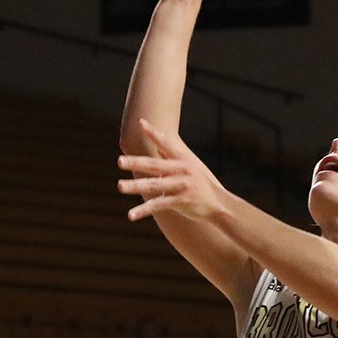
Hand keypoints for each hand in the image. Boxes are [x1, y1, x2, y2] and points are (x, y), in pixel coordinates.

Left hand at [117, 120, 232, 221]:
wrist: (218, 204)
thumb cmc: (199, 184)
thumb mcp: (189, 166)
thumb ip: (171, 156)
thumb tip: (157, 140)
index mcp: (182, 159)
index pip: (165, 143)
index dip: (153, 133)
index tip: (141, 123)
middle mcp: (182, 170)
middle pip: (154, 165)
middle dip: (136, 162)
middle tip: (119, 161)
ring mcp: (181, 186)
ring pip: (154, 185)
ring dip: (135, 186)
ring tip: (120, 186)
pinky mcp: (181, 201)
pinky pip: (158, 205)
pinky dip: (144, 211)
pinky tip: (131, 215)